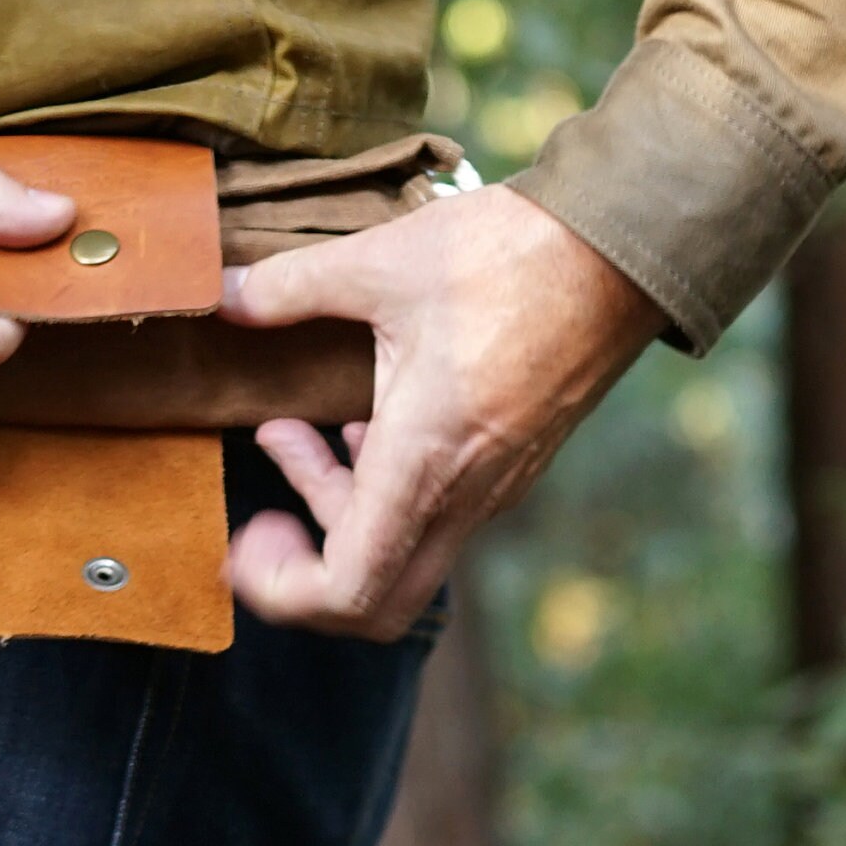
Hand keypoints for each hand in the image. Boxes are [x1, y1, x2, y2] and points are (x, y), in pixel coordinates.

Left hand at [217, 182, 664, 640]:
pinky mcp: (511, 464)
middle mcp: (467, 495)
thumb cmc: (510, 254)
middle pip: (376, 601)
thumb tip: (220, 292)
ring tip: (288, 435)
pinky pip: (435, 515)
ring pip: (402, 554)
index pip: (348, 590)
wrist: (625, 245)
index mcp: (426, 461)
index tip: (240, 541)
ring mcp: (495, 486)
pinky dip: (377, 492)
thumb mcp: (380, 262)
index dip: (279, 590)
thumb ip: (288, 287)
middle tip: (259, 519)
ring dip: (332, 513)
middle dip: (302, 576)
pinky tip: (355, 423)